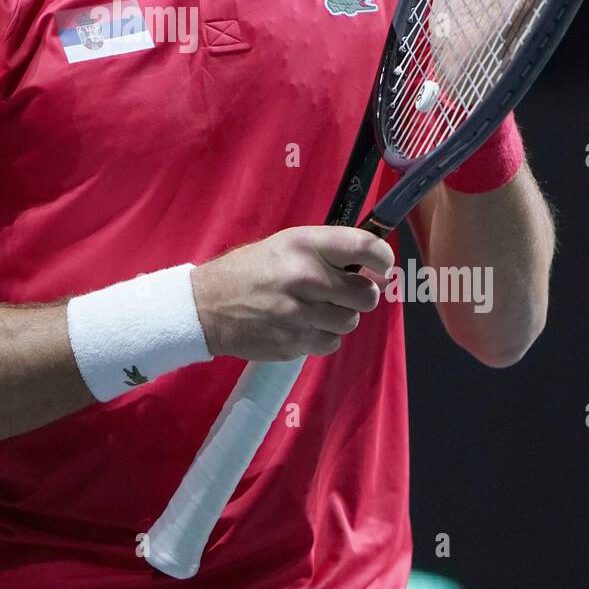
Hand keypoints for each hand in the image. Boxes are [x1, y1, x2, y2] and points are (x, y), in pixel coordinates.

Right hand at [191, 226, 393, 361]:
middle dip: (359, 294)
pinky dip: (322, 337)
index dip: (383, 257)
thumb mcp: (284, 245)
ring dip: (339, 317)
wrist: (205, 306)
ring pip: (350, 322)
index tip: (382, 265)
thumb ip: (326, 252)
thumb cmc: (250, 270)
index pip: (364, 247)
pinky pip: (330, 343)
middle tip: (340, 291)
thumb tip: (371, 265)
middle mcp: (306, 278)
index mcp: (304, 245)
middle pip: (367, 295)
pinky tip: (300, 325)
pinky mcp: (295, 344)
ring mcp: (300, 315)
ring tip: (314, 309)